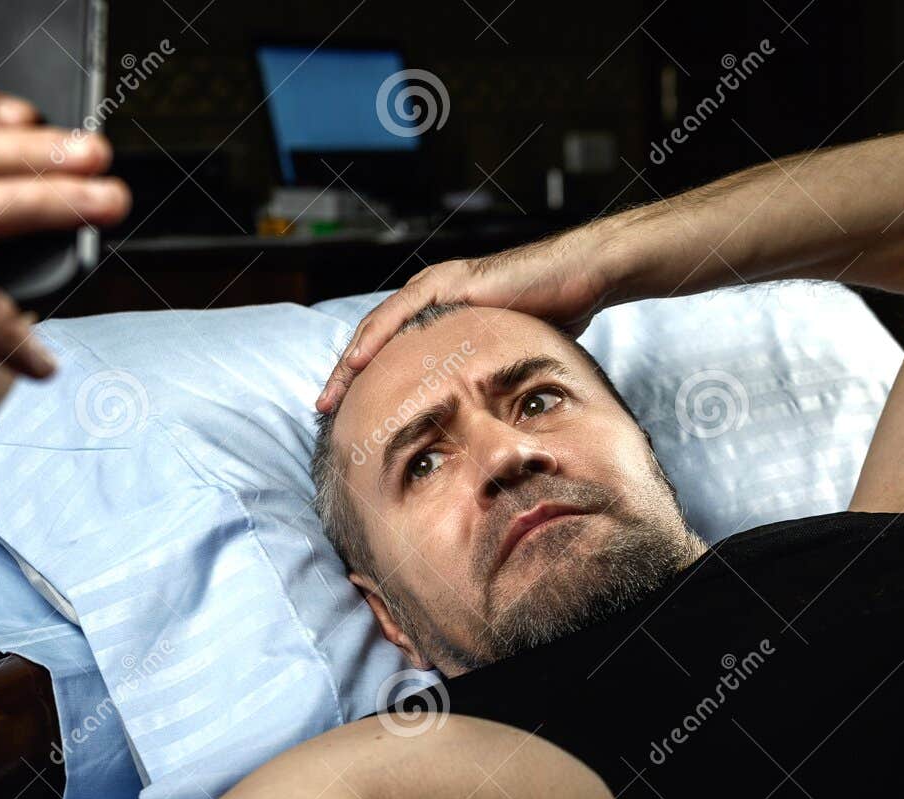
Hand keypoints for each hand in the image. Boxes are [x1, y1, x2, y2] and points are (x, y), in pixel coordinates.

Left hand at [316, 222, 622, 411]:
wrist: (580, 277)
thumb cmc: (552, 314)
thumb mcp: (506, 352)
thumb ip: (483, 373)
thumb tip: (478, 416)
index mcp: (440, 315)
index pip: (391, 350)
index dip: (365, 381)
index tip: (346, 413)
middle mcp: (431, 296)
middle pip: (375, 339)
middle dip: (347, 376)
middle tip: (323, 410)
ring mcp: (437, 286)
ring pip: (379, 326)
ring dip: (351, 362)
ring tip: (331, 394)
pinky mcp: (449, 283)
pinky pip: (402, 313)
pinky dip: (377, 338)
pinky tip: (359, 361)